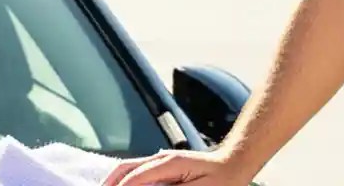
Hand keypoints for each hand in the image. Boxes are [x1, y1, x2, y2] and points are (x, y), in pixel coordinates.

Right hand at [101, 148, 252, 185]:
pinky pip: (138, 174)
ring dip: (115, 182)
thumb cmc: (221, 180)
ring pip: (128, 170)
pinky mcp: (162, 167)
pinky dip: (126, 181)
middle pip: (124, 169)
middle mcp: (160, 159)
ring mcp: (160, 161)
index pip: (135, 177)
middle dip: (109, 183)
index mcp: (168, 163)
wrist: (234, 164)